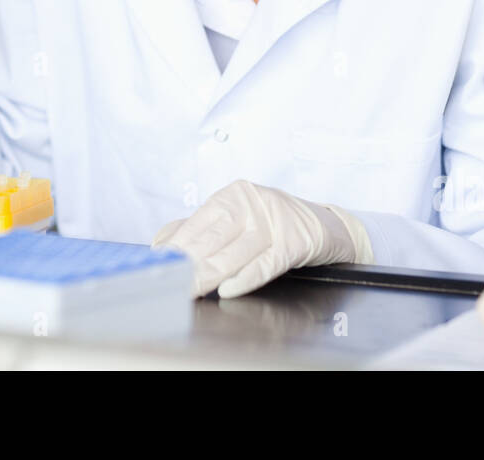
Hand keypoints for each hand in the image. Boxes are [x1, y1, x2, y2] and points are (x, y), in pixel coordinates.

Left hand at [151, 179, 372, 297]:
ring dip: (210, 273)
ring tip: (190, 289)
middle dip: (188, 262)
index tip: (158, 263)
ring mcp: (275, 222)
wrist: (324, 225)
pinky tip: (228, 288)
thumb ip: (202, 228)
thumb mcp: (239, 218)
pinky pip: (265, 262)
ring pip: (236, 251)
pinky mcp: (295, 243)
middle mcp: (253, 204)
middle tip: (167, 282)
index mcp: (235, 195)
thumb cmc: (273, 224)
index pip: (199, 221)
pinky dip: (245, 277)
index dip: (177, 244)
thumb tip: (163, 241)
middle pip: (214, 236)